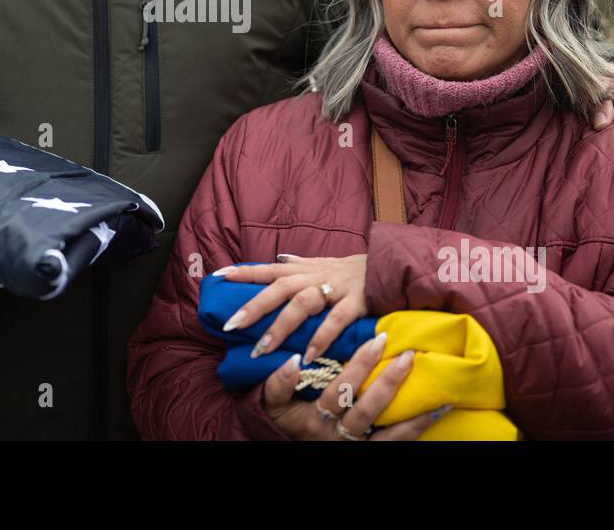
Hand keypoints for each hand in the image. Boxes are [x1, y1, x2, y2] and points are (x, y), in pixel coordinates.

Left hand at [215, 254, 366, 364]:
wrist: (395, 265)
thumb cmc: (355, 270)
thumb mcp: (326, 263)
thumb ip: (300, 263)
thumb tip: (278, 257)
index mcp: (307, 269)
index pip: (270, 268)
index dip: (244, 271)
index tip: (218, 275)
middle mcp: (317, 276)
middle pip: (280, 287)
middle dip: (254, 306)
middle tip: (230, 325)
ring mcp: (337, 287)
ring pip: (303, 303)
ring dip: (281, 326)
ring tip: (262, 348)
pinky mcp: (358, 300)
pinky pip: (338, 320)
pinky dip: (323, 337)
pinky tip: (310, 355)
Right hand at [262, 335, 449, 440]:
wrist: (293, 447)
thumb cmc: (285, 417)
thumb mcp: (272, 403)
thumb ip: (277, 384)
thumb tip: (293, 361)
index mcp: (314, 419)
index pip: (338, 393)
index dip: (358, 368)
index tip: (377, 341)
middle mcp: (337, 435)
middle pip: (365, 409)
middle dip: (387, 381)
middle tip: (407, 354)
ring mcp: (356, 445)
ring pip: (384, 428)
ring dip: (408, 406)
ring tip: (428, 382)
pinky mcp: (371, 450)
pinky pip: (396, 442)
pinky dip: (417, 426)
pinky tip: (438, 408)